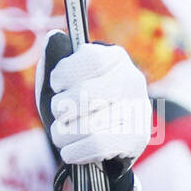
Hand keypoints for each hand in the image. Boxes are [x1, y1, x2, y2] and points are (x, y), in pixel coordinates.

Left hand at [36, 33, 151, 171]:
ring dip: (62, 135)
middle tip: (58, 116)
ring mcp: (137, 108)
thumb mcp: (62, 85)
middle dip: (59, 110)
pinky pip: (96, 145)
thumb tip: (53, 38)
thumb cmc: (77, 111)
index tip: (57, 86)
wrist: (102, 149)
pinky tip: (70, 150)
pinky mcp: (137, 137)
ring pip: (87, 125)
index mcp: (115, 58)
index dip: (63, 76)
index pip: (87, 59)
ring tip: (62, 135)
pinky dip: (74, 151)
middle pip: (84, 95)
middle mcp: (131, 79)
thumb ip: (54, 63)